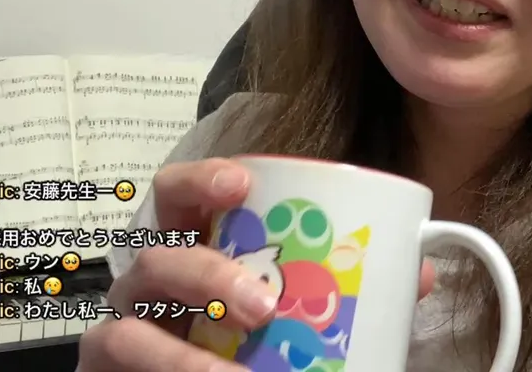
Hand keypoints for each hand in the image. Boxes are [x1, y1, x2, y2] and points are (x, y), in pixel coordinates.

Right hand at [78, 158, 435, 370]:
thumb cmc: (260, 345)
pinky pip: (116, 354)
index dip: (203, 178)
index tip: (244, 181)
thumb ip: (353, 288)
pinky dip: (162, 366)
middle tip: (262, 304)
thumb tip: (421, 272)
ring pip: (131, 309)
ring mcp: (128, 324)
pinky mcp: (110, 364)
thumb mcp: (309, 314)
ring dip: (183, 344)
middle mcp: (156, 281)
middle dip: (203, 269)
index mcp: (199, 248)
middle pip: (152, 246)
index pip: (182, 195)